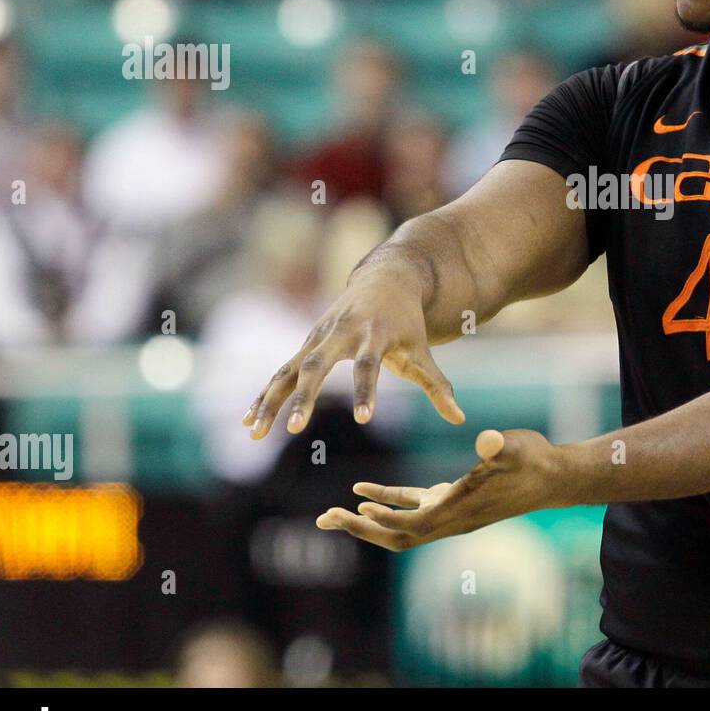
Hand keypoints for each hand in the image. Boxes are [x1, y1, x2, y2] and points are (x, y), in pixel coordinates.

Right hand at [242, 264, 464, 439]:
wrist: (386, 278)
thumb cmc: (407, 322)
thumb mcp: (423, 350)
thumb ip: (437, 386)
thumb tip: (460, 420)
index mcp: (374, 334)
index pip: (368, 365)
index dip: (366, 391)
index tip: (365, 418)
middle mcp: (340, 333)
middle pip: (318, 366)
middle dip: (305, 397)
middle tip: (295, 430)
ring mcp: (318, 337)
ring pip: (289, 370)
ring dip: (271, 400)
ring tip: (254, 432)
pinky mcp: (306, 343)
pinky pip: (281, 372)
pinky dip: (265, 395)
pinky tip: (249, 422)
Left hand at [314, 429, 570, 550]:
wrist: (554, 476)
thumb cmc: (535, 460)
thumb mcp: (516, 447)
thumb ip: (499, 447)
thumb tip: (488, 442)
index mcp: (459, 509)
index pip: (408, 525)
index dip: (376, 521)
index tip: (348, 511)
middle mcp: (450, 518)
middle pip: (395, 536)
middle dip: (359, 529)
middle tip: (323, 519)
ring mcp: (449, 511)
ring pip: (398, 526)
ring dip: (365, 520)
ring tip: (330, 513)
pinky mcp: (451, 498)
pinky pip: (410, 506)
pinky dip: (385, 499)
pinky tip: (361, 488)